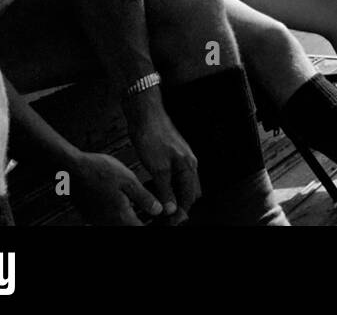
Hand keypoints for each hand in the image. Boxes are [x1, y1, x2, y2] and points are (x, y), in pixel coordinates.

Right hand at [67, 150, 164, 224]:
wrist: (71, 168)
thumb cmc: (99, 170)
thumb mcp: (128, 180)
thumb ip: (144, 198)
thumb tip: (158, 210)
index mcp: (120, 215)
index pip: (140, 229)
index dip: (152, 224)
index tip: (159, 218)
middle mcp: (107, 222)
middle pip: (129, 228)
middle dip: (141, 222)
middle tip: (152, 211)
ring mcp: (97, 219)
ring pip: (118, 225)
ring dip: (130, 219)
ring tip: (139, 206)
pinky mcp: (89, 215)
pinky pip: (107, 220)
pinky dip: (117, 215)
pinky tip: (123, 202)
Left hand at [124, 96, 199, 223]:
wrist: (146, 114)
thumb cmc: (152, 136)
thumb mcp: (157, 168)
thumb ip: (166, 190)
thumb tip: (171, 209)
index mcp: (189, 166)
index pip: (190, 197)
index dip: (180, 212)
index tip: (170, 223)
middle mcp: (189, 162)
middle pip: (190, 192)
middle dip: (180, 206)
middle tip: (165, 218)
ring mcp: (181, 157)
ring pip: (182, 184)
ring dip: (173, 196)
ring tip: (159, 206)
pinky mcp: (172, 154)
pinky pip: (174, 176)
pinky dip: (168, 186)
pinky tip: (155, 189)